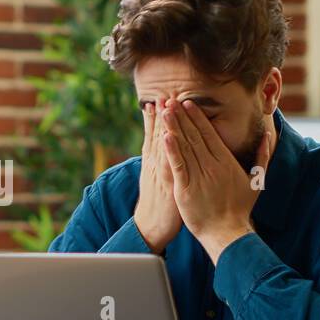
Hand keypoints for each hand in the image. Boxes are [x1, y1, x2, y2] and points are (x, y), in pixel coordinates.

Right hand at [133, 99, 182, 253]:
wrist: (152, 225)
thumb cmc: (159, 202)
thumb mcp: (157, 178)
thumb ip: (161, 160)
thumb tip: (166, 144)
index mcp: (154, 161)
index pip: (155, 134)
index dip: (158, 117)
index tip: (161, 99)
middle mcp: (154, 163)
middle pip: (157, 134)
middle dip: (161, 115)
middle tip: (163, 95)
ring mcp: (160, 172)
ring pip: (160, 144)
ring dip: (161, 125)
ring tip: (163, 106)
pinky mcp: (167, 183)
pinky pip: (167, 162)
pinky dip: (166, 148)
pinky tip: (166, 135)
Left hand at [162, 100, 275, 264]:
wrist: (227, 232)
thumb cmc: (240, 209)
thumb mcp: (256, 181)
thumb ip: (262, 158)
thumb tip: (268, 138)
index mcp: (226, 161)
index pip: (209, 133)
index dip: (197, 117)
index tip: (187, 103)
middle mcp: (212, 166)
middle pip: (194, 136)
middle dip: (181, 116)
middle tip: (170, 99)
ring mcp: (198, 177)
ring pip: (184, 147)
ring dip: (173, 127)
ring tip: (164, 111)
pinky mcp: (186, 189)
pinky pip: (178, 166)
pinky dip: (171, 151)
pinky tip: (164, 136)